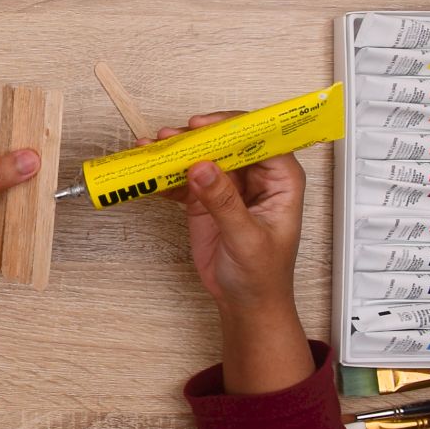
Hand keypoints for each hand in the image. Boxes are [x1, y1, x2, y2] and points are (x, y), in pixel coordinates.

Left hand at [0, 99, 40, 287]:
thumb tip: (26, 159)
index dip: (2, 109)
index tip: (29, 108)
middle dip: (18, 143)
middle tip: (44, 141)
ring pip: (1, 169)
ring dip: (20, 171)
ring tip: (47, 166)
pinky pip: (2, 194)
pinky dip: (17, 194)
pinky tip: (34, 194)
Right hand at [145, 112, 306, 316]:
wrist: (244, 302)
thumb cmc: (263, 276)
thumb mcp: (246, 239)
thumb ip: (225, 202)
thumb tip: (203, 167)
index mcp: (280, 181)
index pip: (261, 139)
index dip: (233, 126)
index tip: (203, 126)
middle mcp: (254, 178)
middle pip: (226, 143)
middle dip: (197, 137)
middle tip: (170, 136)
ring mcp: (227, 187)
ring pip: (202, 157)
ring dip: (176, 153)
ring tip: (152, 149)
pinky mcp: (204, 199)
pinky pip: (184, 179)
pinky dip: (165, 176)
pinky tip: (148, 173)